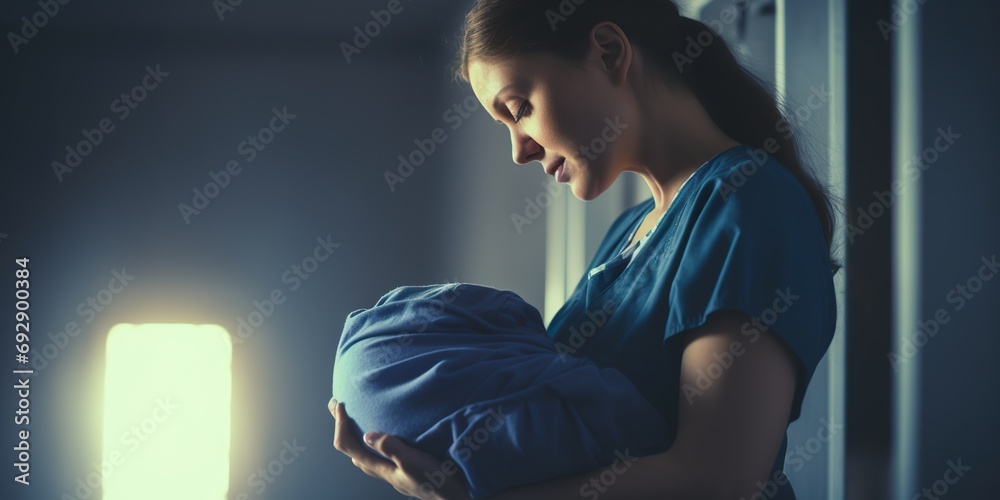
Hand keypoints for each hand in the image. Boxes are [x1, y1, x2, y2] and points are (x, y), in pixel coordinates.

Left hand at [328, 397, 472, 499]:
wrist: (456, 497)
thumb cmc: (437, 481)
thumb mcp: (414, 462)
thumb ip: (391, 448)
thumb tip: (367, 435)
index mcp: (382, 468)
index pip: (349, 446)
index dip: (340, 424)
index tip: (340, 404)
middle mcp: (383, 471)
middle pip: (352, 450)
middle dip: (342, 428)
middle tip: (338, 407)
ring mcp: (393, 472)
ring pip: (365, 454)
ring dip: (356, 436)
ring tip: (355, 419)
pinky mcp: (403, 470)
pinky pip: (379, 455)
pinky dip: (371, 442)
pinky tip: (383, 436)